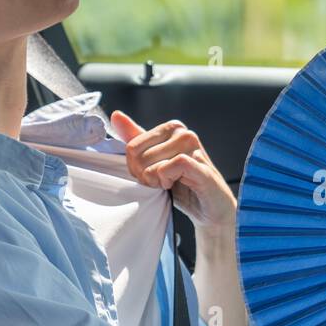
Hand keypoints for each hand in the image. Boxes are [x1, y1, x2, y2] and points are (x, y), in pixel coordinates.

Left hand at [109, 111, 236, 234]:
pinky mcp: (201, 165)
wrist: (209, 210)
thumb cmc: (184, 186)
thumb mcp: (155, 162)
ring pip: (153, 162)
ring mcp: (195, 148)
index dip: (133, 166)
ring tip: (167, 185)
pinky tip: (173, 185)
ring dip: (155, 180)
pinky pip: (171, 166)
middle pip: (140, 154)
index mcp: (172, 128)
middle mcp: (184, 133)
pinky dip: (166, 179)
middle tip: (158, 183)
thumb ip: (136, 139)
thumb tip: (116, 116)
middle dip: (143, 175)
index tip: (146, 176)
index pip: (132, 145)